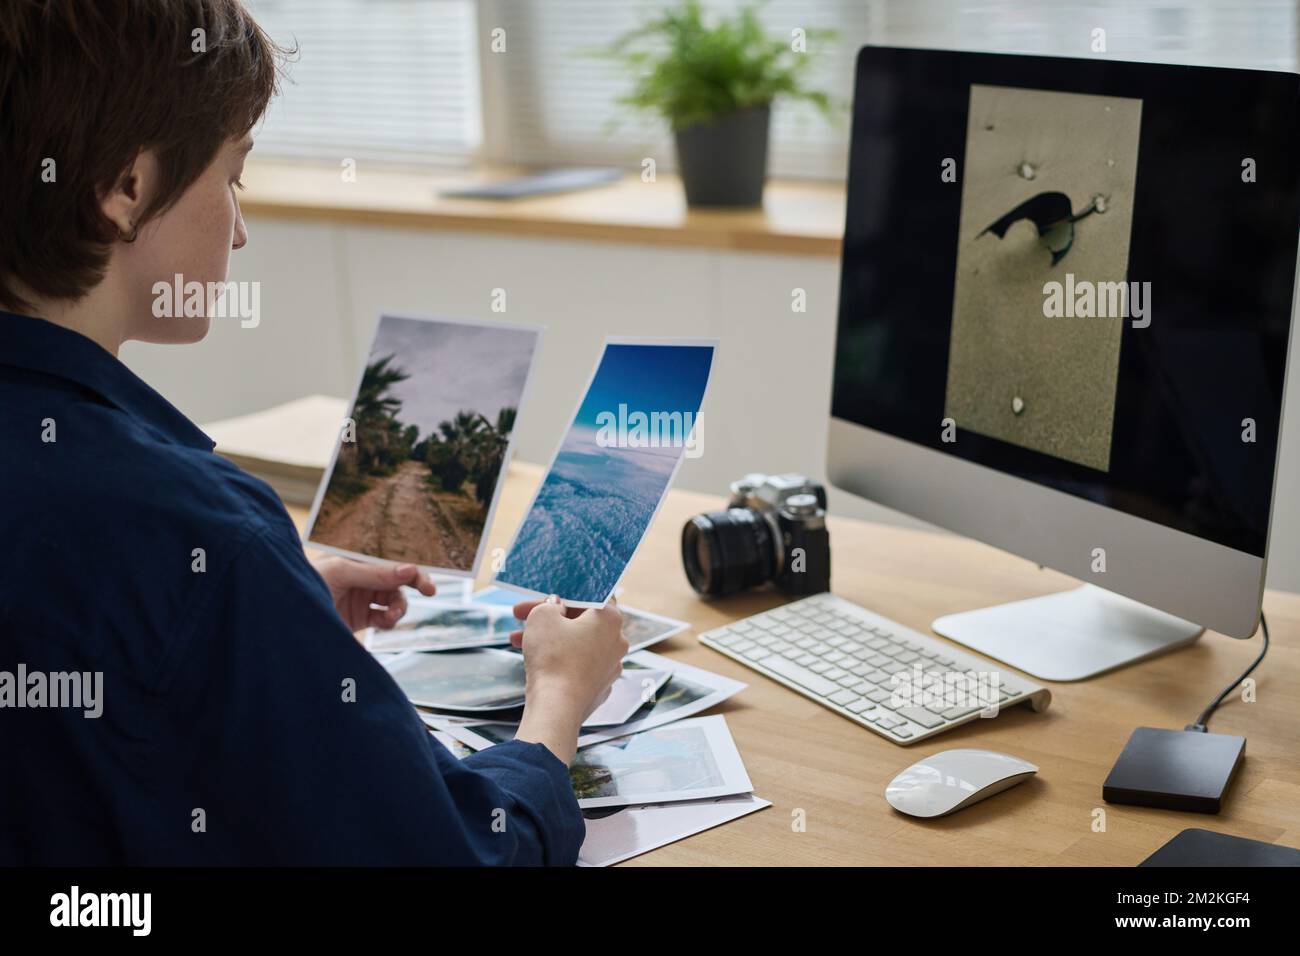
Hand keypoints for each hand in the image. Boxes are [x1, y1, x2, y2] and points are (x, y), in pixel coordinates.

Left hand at [308, 555, 436, 631]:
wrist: (283, 616)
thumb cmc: (304, 582)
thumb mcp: (340, 572)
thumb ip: (375, 573)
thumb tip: (410, 569)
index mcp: (356, 559)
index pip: (390, 561)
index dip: (411, 570)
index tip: (426, 583)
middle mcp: (361, 577)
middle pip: (397, 580)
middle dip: (413, 585)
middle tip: (430, 591)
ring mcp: (360, 599)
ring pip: (394, 600)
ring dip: (399, 607)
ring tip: (392, 615)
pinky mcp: (357, 620)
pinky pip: (383, 619)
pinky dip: (389, 621)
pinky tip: (386, 621)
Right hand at [512, 597, 627, 763]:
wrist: (556, 709)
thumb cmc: (553, 659)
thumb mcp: (542, 617)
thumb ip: (549, 605)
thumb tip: (555, 608)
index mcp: (610, 618)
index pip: (590, 595)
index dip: (562, 594)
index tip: (542, 599)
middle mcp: (617, 641)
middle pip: (581, 620)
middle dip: (549, 618)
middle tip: (520, 616)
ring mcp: (611, 667)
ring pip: (577, 644)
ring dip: (549, 639)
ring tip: (518, 641)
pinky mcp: (600, 687)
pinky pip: (579, 666)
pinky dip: (561, 661)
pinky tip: (537, 662)